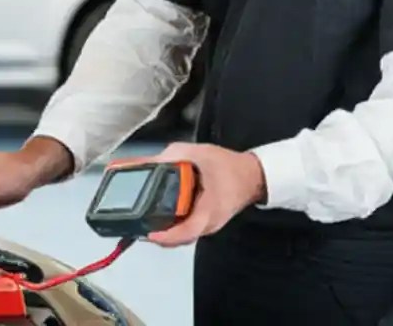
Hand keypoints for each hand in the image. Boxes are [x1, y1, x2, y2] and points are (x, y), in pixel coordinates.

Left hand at [145, 142, 266, 247]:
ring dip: (165, 231)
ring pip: (183, 236)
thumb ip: (171, 156)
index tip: (150, 233)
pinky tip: (161, 215)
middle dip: (159, 234)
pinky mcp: (206, 223)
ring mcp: (208, 226)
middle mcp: (208, 224)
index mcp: (209, 210)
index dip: (167, 236)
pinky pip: (187, 230)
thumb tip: (147, 162)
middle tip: (140, 224)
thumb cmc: (228, 166)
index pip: (187, 232)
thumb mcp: (197, 153)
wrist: (252, 175)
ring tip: (146, 220)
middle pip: (180, 238)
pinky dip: (174, 226)